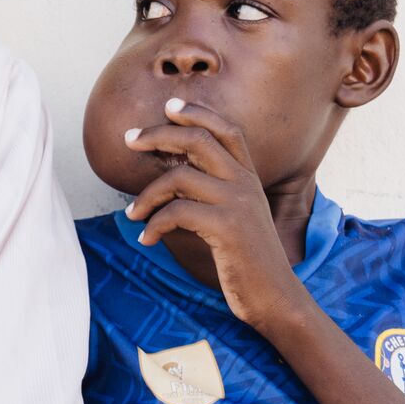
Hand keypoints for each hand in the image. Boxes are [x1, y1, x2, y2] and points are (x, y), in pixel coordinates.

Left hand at [121, 98, 302, 327]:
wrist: (274, 297)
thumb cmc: (247, 259)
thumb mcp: (237, 218)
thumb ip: (216, 193)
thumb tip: (173, 176)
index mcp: (249, 177)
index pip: (227, 129)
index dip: (198, 112)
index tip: (169, 106)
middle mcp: (245, 183)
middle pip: (198, 139)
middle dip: (159, 134)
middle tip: (130, 140)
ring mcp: (237, 203)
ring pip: (179, 177)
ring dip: (146, 194)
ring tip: (132, 214)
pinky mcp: (226, 228)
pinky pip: (176, 212)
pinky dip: (154, 224)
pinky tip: (147, 239)